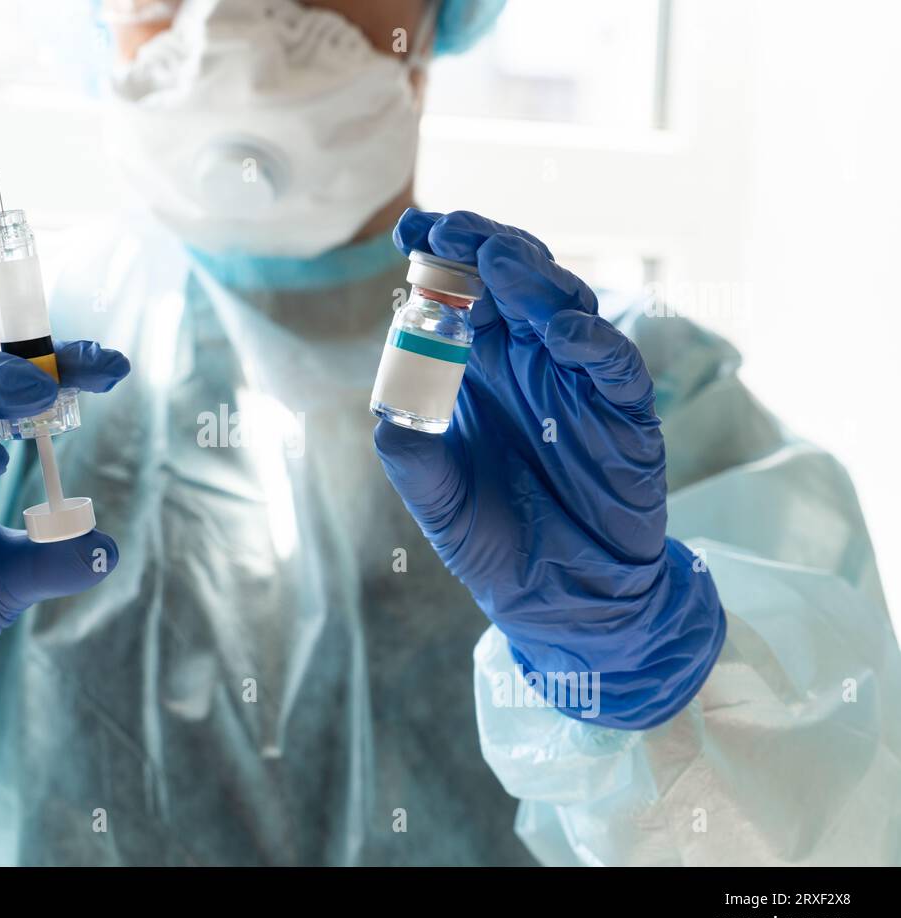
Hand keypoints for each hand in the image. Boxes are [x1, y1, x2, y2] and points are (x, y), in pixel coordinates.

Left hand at [374, 209, 723, 728]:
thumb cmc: (494, 539)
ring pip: (564, 306)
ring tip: (498, 261)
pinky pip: (615, 367)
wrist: (560, 598)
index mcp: (479, 368)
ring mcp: (578, 381)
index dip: (437, 256)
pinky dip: (593, 344)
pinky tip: (559, 331)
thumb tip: (384, 410)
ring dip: (531, 279)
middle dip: (481, 247)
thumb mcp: (437, 498)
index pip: (459, 294)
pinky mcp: (623, 414)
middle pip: (512, 282)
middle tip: (448, 228)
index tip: (406, 229)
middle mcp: (529, 362)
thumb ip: (412, 453)